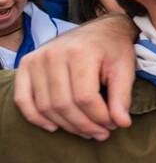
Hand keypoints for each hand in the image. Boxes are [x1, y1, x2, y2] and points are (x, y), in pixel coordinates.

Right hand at [13, 14, 138, 139]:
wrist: (100, 29)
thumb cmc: (114, 50)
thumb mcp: (125, 68)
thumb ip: (122, 96)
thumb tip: (122, 124)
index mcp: (80, 52)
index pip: (85, 97)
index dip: (99, 117)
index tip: (114, 125)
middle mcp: (54, 54)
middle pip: (64, 104)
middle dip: (85, 125)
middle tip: (101, 133)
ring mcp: (36, 59)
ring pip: (45, 106)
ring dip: (66, 125)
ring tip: (87, 131)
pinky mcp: (26, 64)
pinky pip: (23, 99)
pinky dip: (36, 117)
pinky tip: (55, 127)